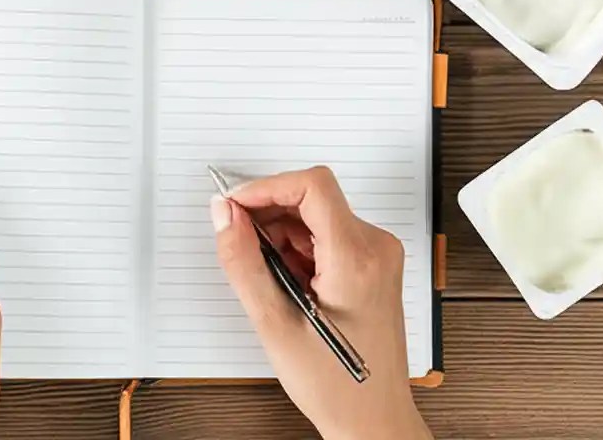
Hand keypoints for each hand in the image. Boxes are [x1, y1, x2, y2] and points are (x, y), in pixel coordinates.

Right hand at [210, 166, 431, 439]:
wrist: (372, 419)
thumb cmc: (336, 385)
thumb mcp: (275, 323)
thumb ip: (243, 262)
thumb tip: (225, 216)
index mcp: (357, 258)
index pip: (312, 186)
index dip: (265, 187)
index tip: (234, 205)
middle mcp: (375, 248)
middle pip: (311, 199)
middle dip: (268, 217)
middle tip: (240, 247)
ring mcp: (377, 255)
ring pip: (315, 217)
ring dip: (282, 238)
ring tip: (272, 283)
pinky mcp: (372, 264)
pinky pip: (327, 236)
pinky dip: (298, 251)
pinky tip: (290, 287)